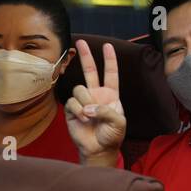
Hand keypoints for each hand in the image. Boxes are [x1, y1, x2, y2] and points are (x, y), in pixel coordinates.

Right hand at [64, 39, 125, 161]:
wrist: (98, 148)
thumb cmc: (112, 135)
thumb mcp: (118, 122)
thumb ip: (106, 111)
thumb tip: (88, 106)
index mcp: (111, 94)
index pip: (111, 73)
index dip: (110, 60)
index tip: (107, 46)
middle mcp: (96, 94)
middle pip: (90, 71)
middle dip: (86, 55)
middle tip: (80, 42)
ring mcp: (83, 100)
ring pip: (79, 89)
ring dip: (85, 103)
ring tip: (90, 116)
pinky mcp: (72, 109)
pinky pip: (72, 102)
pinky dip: (78, 111)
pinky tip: (83, 119)